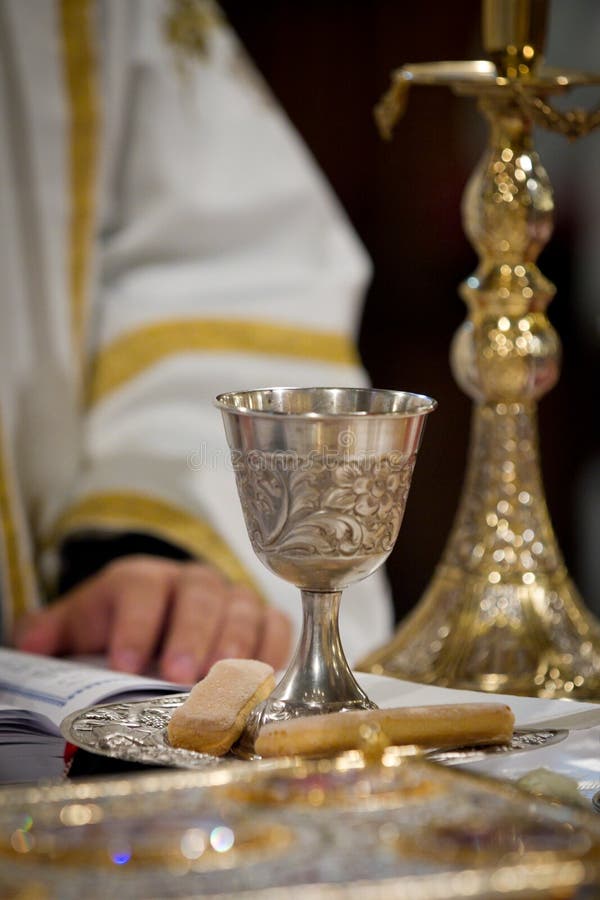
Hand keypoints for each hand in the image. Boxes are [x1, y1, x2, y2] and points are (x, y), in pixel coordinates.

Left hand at [14, 556, 291, 683]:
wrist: (164, 616)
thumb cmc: (122, 627)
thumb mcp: (84, 625)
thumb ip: (54, 632)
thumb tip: (31, 643)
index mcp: (143, 578)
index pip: (141, 591)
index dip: (135, 625)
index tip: (126, 664)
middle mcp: (191, 581)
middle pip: (197, 597)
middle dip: (189, 635)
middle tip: (179, 674)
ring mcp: (231, 597)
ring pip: (240, 609)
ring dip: (234, 645)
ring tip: (223, 680)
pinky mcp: (262, 617)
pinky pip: (276, 626)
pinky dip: (273, 650)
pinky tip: (262, 680)